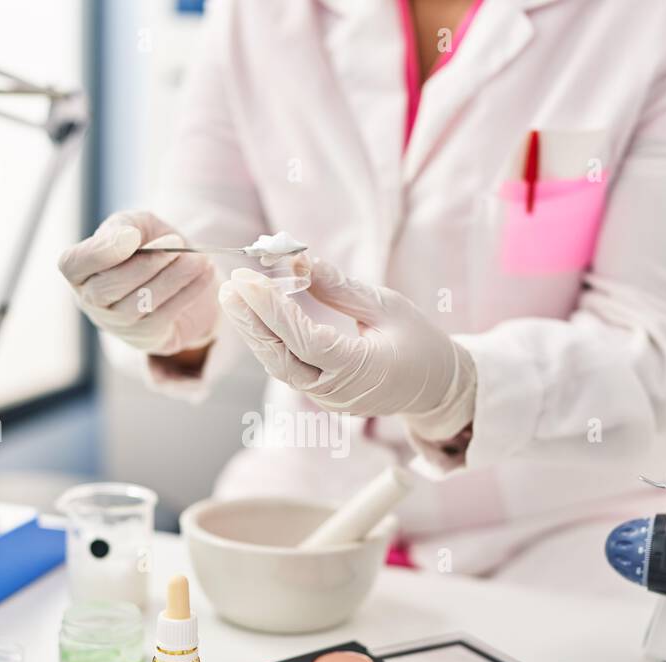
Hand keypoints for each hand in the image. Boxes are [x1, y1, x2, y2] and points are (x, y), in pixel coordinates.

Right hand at [57, 210, 220, 356]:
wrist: (179, 274)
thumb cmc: (147, 246)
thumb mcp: (136, 225)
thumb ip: (125, 225)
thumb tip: (124, 238)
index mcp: (80, 271)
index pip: (73, 265)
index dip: (100, 252)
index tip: (132, 236)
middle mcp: (91, 301)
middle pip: (108, 288)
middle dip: (146, 264)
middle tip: (176, 244)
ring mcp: (117, 324)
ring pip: (139, 304)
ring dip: (173, 278)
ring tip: (198, 258)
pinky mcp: (145, 336)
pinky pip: (165, 315)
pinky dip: (188, 292)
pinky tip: (204, 273)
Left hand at [219, 260, 475, 440]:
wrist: (436, 387)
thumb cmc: (420, 343)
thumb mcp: (387, 306)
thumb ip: (340, 288)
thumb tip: (299, 260)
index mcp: (360, 369)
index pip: (304, 339)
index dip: (272, 311)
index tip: (247, 282)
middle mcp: (337, 391)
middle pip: (281, 359)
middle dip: (252, 322)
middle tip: (229, 287)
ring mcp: (327, 398)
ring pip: (280, 366)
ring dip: (255, 332)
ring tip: (234, 298)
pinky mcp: (322, 395)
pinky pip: (289, 368)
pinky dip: (270, 342)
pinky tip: (254, 318)